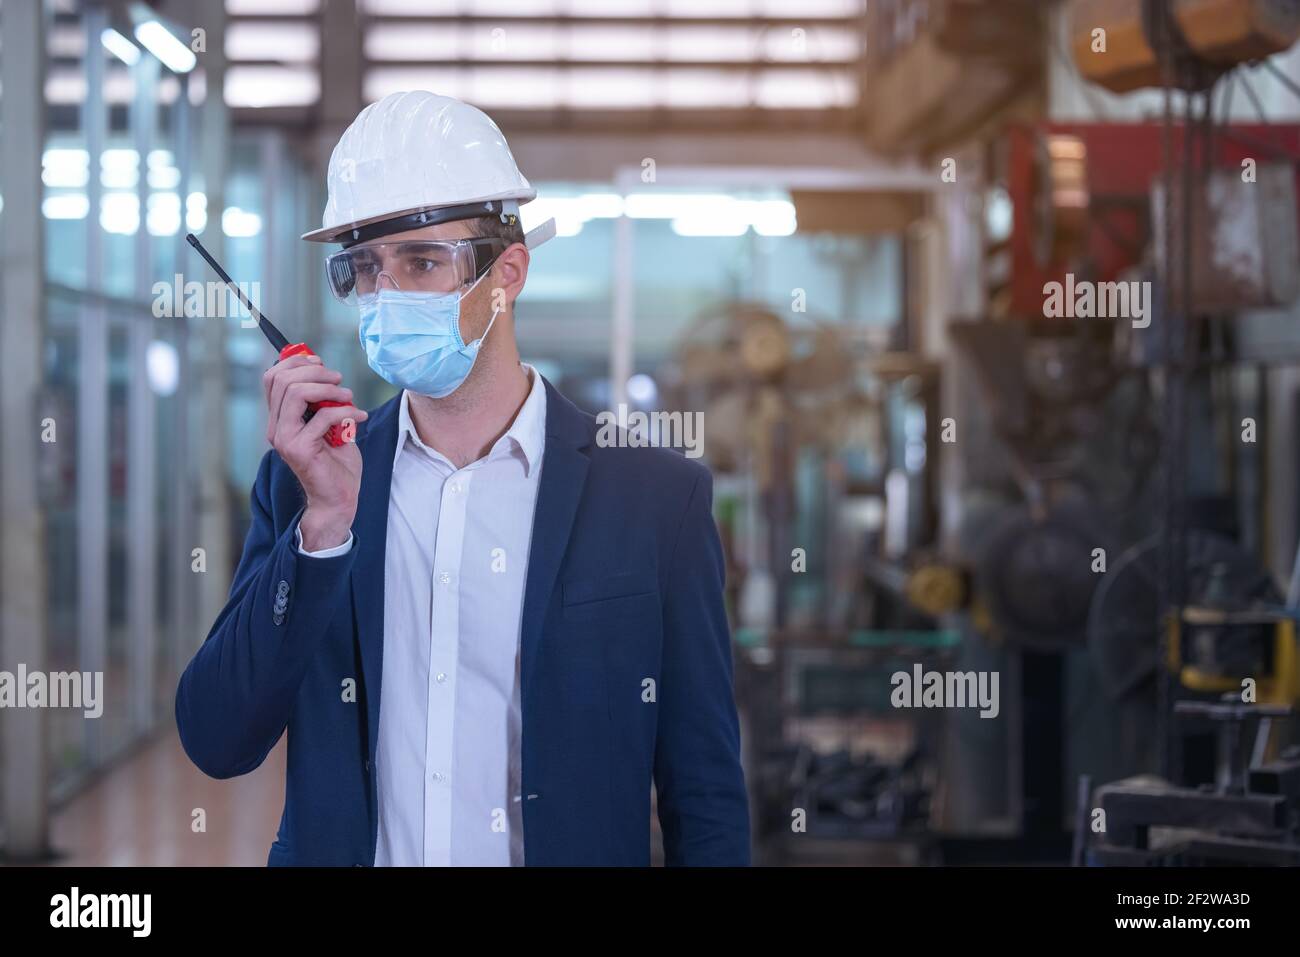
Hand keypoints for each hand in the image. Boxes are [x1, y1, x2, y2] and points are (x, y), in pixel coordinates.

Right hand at [262, 353, 366, 550]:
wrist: (339, 497)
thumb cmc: (336, 460)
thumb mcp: (329, 422)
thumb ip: (322, 400)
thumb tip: (325, 371)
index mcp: (280, 418)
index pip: (273, 377)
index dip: (296, 362)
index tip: (320, 362)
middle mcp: (276, 427)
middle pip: (282, 380)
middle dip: (315, 371)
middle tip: (339, 380)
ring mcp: (284, 438)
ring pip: (296, 393)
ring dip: (328, 389)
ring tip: (349, 397)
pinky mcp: (299, 449)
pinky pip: (322, 416)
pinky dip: (346, 411)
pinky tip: (359, 417)